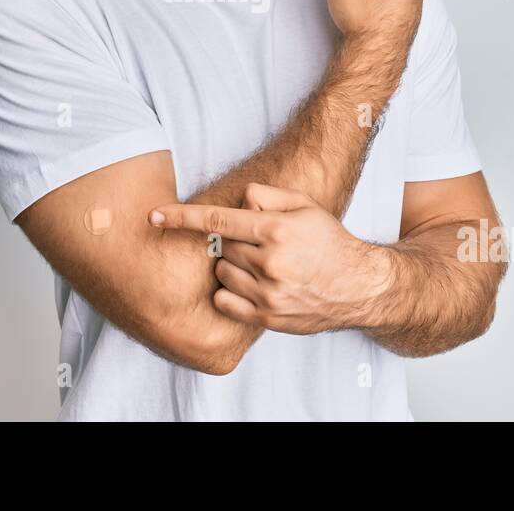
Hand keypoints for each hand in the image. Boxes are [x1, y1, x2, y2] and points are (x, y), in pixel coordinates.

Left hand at [148, 183, 390, 334]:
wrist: (359, 286)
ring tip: (263, 264)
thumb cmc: (329, 241)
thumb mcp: (305, 206)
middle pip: (223, 247)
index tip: (154, 216)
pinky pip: (226, 301)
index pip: (218, 221)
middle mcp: (271, 263)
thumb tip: (238, 200)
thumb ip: (268, 196)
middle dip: (235, 241)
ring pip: (223, 272)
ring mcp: (268, 294)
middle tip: (260, 243)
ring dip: (233, 265)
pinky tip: (253, 284)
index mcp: (277, 231)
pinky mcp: (268, 318)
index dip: (182, 218)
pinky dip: (230, 291)